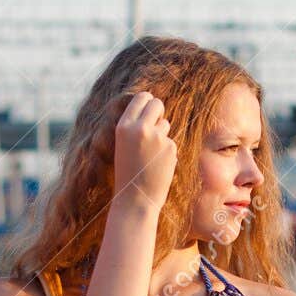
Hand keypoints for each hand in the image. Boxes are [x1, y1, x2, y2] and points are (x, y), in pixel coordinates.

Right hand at [111, 91, 176, 212]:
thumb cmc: (128, 172)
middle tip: (156, 122)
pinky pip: (171, 141)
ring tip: (151, 154)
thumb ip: (135, 126)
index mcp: (124, 126)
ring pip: (165, 123)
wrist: (136, 197)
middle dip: (158, 110)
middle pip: (157, 104)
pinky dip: (167, 151)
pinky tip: (158, 164)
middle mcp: (140, 128)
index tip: (150, 107)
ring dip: (162, 133)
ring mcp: (157, 137)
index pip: (141, 97)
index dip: (148, 101)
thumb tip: (153, 108)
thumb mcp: (124, 144)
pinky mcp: (170, 147)